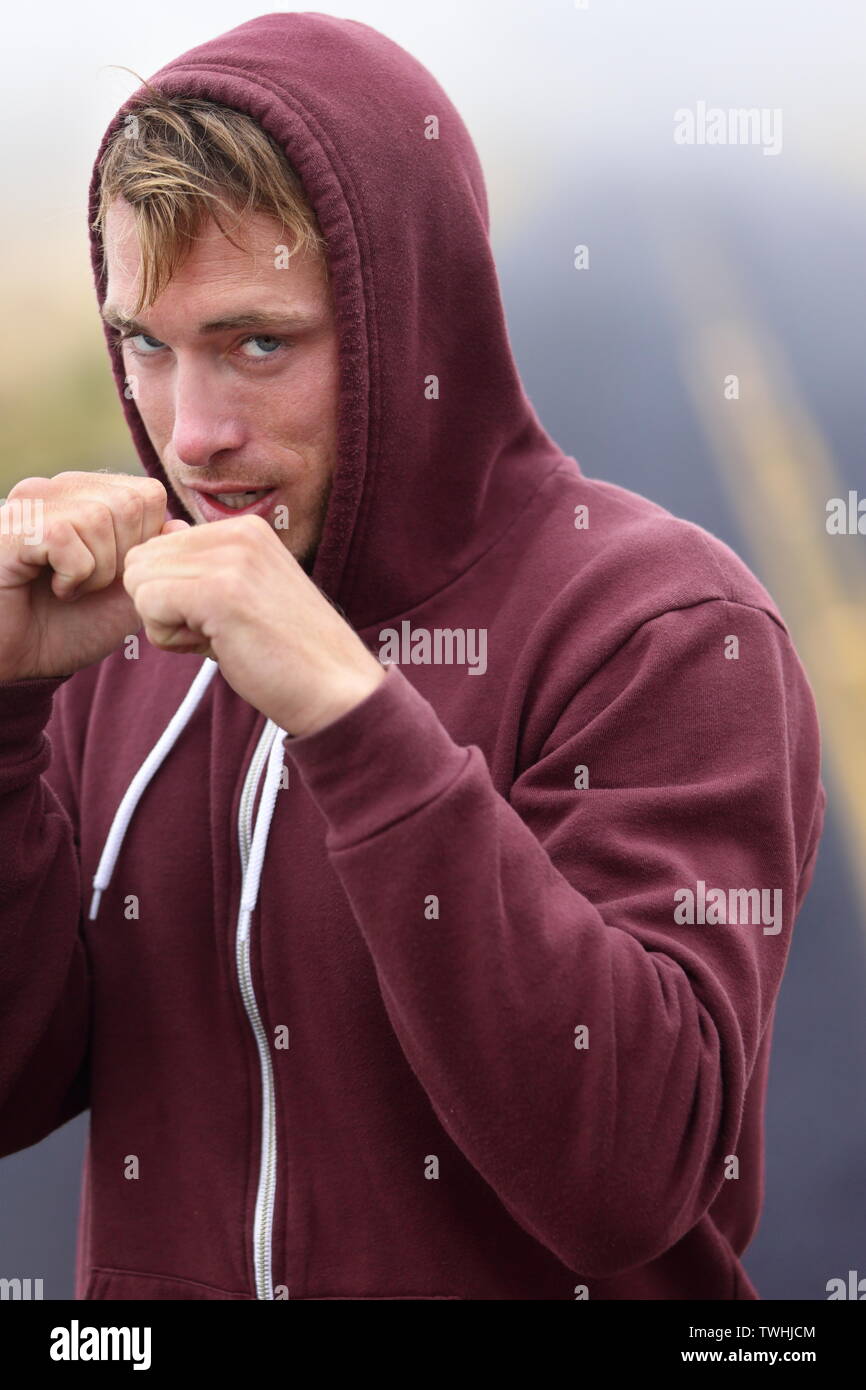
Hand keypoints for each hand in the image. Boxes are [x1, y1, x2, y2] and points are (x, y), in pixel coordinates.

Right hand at [0, 471, 173, 680]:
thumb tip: (178, 524)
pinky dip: (72, 575)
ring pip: (101, 517)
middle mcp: (62, 488)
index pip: (149, 494)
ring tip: (71, 589)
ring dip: (97, 571)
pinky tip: (54, 588)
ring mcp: (34, 502)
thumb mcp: (126, 596)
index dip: (146, 544)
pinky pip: (67, 538)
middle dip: (124, 558)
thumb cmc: (68, 627)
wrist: (15, 661)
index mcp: (91, 496)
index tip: (115, 576)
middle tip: (91, 584)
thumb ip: (154, 561)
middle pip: (131, 502)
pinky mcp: (14, 527)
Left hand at [122, 513, 387, 735]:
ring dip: (166, 624)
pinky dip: (169, 638)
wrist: (335, 690)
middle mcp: (237, 532)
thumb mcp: (242, 593)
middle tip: (215, 632)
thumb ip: (200, 566)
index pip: (157, 546)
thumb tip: (159, 533)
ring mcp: (230, 558)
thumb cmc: (288, 653)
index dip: (173, 593)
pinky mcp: (219, 591)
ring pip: (139, 583)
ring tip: (219, 638)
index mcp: (244, 528)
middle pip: (141, 562)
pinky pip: (148, 604)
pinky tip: (215, 647)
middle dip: (163, 605)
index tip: (219, 617)